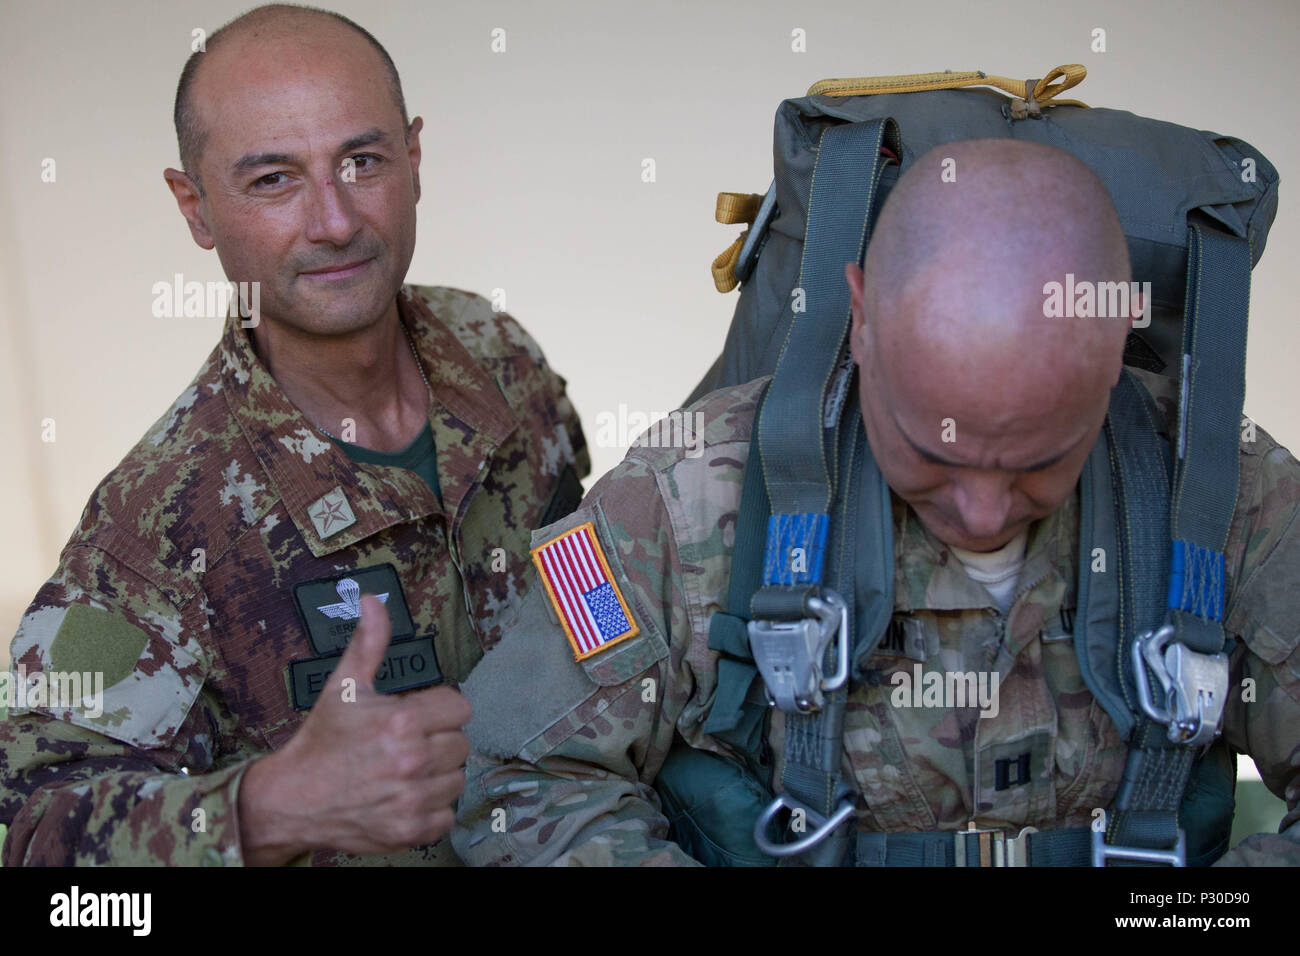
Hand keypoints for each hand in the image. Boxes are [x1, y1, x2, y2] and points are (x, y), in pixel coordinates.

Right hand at [239, 595, 471, 863]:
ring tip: (404, 770)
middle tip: (406, 744)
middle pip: (461, 743)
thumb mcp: (343, 685)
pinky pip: (446, 815)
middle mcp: (413, 761)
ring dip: (437, 775)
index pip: (459, 708)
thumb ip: (368, 642)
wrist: (292, 800)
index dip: (438, 709)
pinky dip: (431, 809)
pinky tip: (404, 795)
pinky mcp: (411, 830)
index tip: (416, 716)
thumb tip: (374, 602)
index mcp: (403, 721)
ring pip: (456, 779)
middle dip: (437, 740)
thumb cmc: (321, 742)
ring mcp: (413, 799)